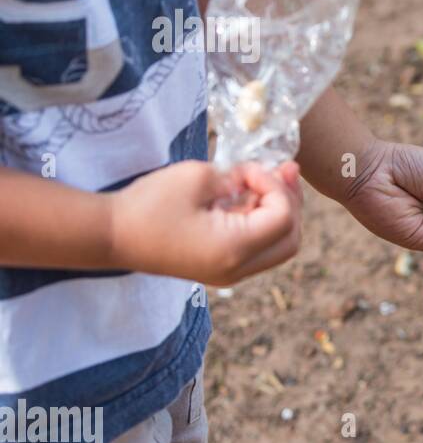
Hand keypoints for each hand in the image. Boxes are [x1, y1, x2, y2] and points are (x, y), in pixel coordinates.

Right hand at [109, 160, 302, 285]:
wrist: (109, 236)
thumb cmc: (148, 204)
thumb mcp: (198, 177)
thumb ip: (239, 178)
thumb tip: (260, 181)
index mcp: (234, 249)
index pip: (283, 218)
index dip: (275, 186)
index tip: (246, 169)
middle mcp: (237, 269)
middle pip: (291, 240)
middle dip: (291, 202)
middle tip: (284, 171)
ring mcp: (229, 273)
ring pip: (278, 246)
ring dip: (279, 212)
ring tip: (270, 179)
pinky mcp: (220, 268)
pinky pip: (257, 248)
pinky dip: (261, 222)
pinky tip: (250, 197)